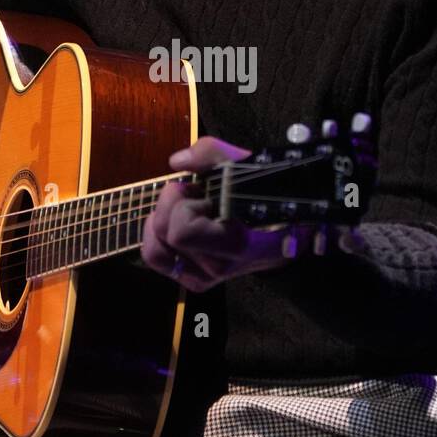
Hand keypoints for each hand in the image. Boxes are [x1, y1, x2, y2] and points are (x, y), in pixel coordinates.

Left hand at [140, 136, 310, 291]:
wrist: (283, 235)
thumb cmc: (265, 197)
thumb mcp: (246, 167)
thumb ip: (213, 155)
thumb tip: (177, 162)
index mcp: (238, 244)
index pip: (184, 233)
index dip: (187, 206)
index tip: (207, 194)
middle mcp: (221, 267)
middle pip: (166, 234)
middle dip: (174, 205)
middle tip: (196, 195)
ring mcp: (206, 279)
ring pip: (154, 250)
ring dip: (164, 222)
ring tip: (188, 210)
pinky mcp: (194, 282)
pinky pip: (155, 258)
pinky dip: (158, 237)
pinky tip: (179, 224)